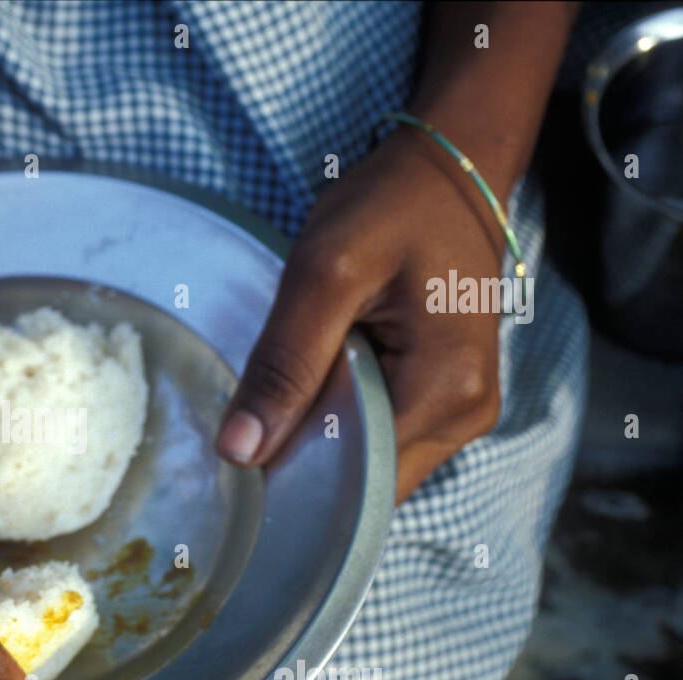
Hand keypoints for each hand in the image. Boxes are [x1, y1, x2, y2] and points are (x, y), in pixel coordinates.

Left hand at [216, 127, 507, 502]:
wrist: (447, 171)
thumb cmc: (392, 206)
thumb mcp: (323, 272)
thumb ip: (284, 363)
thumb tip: (239, 450)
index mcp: (447, 390)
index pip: (357, 478)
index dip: (294, 474)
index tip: (239, 458)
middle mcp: (466, 416)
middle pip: (368, 482)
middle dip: (307, 463)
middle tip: (248, 431)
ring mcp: (461, 411)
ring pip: (373, 466)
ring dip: (322, 444)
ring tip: (279, 406)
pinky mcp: (445, 398)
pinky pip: (381, 438)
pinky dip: (340, 426)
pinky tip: (308, 397)